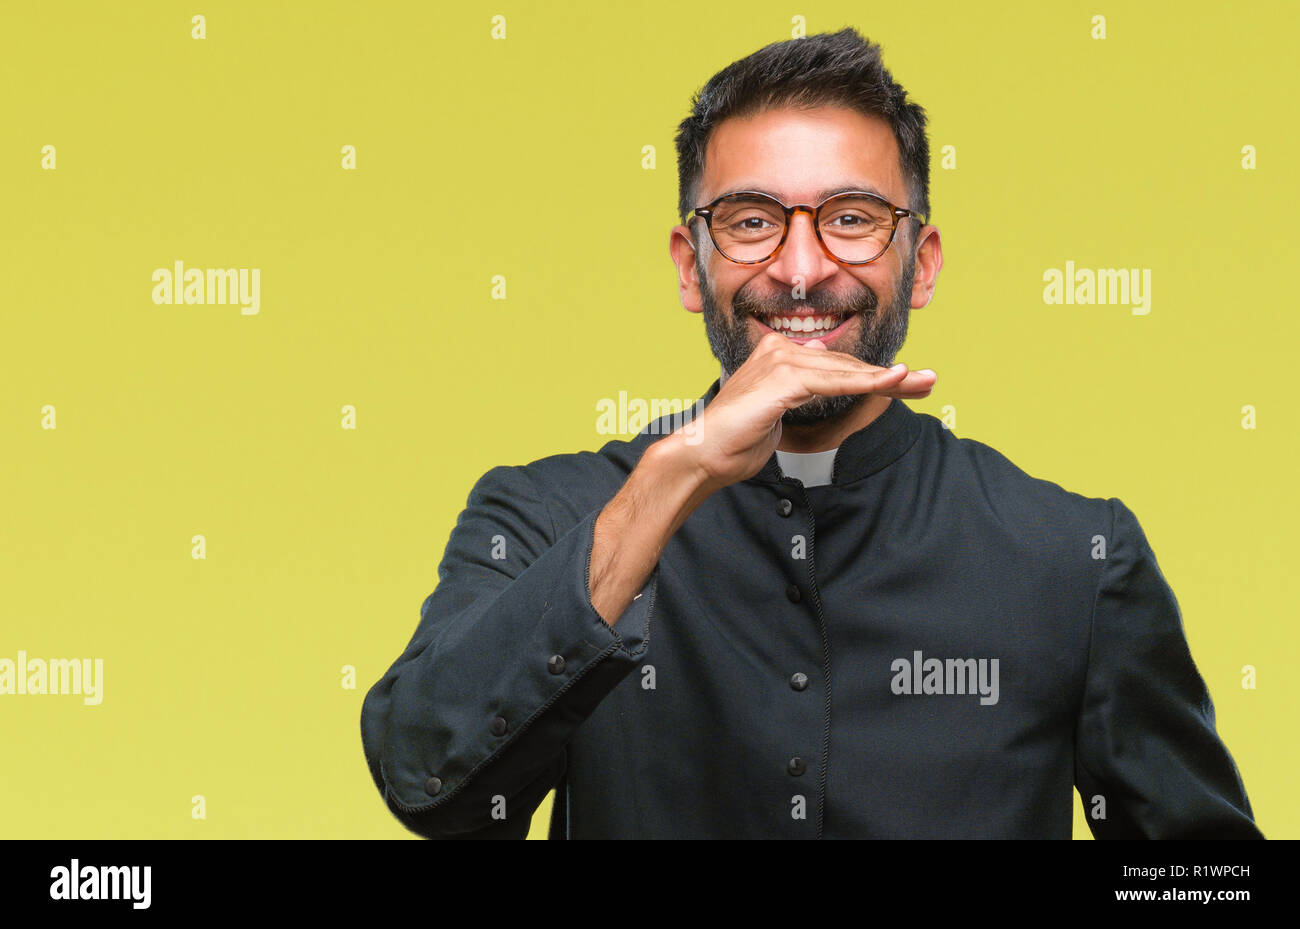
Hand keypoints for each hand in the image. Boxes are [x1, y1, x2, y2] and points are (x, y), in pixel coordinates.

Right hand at [682, 330, 935, 491]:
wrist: (703, 456)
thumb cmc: (736, 440)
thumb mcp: (777, 411)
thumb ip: (799, 389)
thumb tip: (820, 364)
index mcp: (778, 354)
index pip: (837, 364)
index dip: (875, 375)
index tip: (910, 382)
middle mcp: (780, 351)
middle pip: (847, 365)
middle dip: (891, 377)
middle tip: (930, 382)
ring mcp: (780, 362)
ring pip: (846, 372)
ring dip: (888, 379)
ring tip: (922, 383)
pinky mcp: (782, 381)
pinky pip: (833, 383)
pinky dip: (865, 383)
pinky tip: (892, 382)